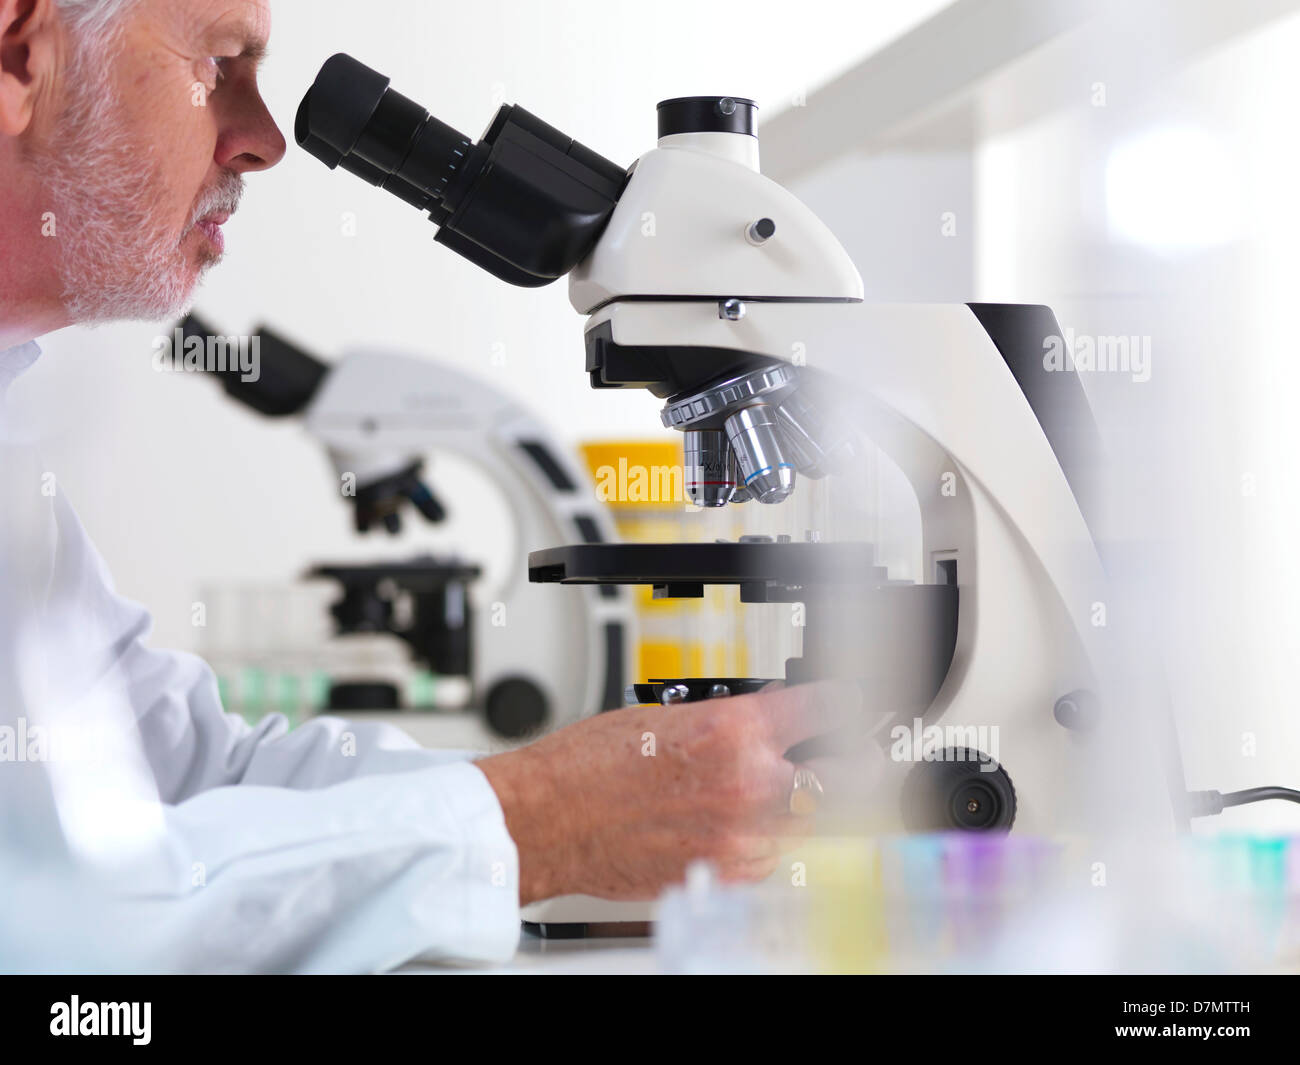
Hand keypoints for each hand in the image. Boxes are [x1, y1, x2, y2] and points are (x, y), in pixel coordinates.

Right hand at [476, 681, 861, 903]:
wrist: (549, 818)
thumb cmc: (590, 764)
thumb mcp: (667, 714)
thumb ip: (730, 719)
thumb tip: (771, 715)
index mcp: (734, 730)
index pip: (823, 710)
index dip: (843, 705)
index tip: (851, 707)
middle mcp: (747, 784)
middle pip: (840, 778)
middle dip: (849, 765)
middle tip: (851, 758)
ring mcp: (740, 837)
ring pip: (809, 823)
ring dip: (804, 806)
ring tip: (777, 792)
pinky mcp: (724, 875)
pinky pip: (772, 859)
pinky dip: (767, 842)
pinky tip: (740, 825)